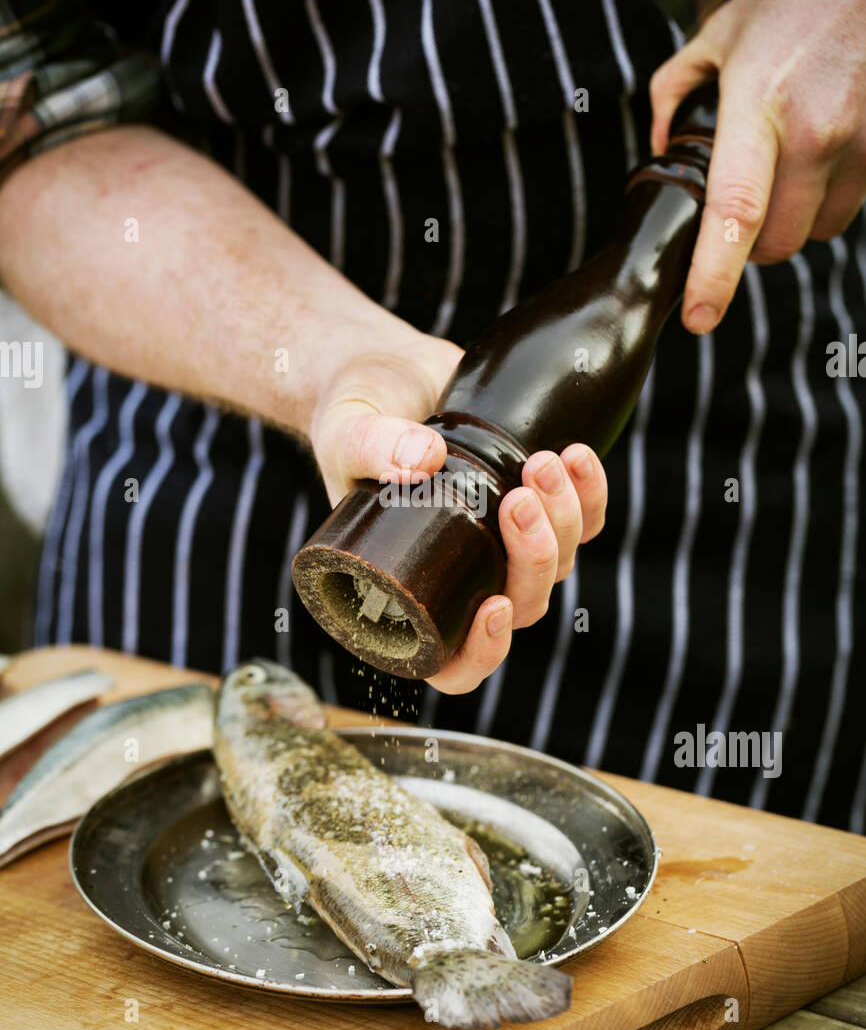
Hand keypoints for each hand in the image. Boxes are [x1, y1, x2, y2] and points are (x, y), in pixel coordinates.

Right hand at [310, 331, 607, 692]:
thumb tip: (421, 462)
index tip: (494, 604)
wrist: (388, 366)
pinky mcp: (539, 501)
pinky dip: (589, 494)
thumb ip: (371, 445)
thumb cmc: (353, 411)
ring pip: (557, 566)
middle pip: (521, 607)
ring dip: (563, 521)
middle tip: (517, 497)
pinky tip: (576, 456)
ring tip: (544, 461)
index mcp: (409, 587)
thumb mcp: (344, 429)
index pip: (452, 664)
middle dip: (533, 559)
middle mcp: (462, 576)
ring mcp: (505, 543)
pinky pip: (584, 520)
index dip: (481, 654)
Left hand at [649, 0, 865, 332]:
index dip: (714, 276)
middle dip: (751, 247)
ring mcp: (861, 141)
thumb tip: (660, 147)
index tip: (697, 319)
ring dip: (793, 223)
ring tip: (783, 172)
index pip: (735, 212)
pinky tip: (818, 157)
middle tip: (734, 217)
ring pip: (818, 232)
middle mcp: (816, 131)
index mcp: (760, 104)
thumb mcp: (722, 32)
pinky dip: (827, 201)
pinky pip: (851, 207)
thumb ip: (676, 91)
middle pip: (777, 244)